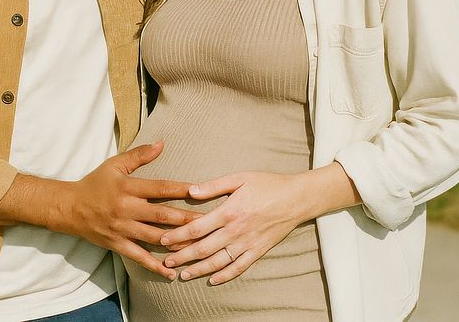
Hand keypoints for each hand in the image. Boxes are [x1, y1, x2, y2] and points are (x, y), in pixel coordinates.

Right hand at [52, 141, 199, 279]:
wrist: (69, 207)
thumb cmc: (95, 183)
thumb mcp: (115, 165)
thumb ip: (139, 155)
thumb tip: (161, 143)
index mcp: (128, 187)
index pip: (159, 187)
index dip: (180, 189)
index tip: (200, 191)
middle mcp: (126, 208)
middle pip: (161, 214)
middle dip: (186, 219)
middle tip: (209, 222)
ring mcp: (122, 228)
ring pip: (154, 237)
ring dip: (176, 242)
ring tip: (198, 246)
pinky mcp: (117, 244)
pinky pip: (139, 257)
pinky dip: (155, 266)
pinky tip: (171, 272)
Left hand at [159, 170, 311, 284]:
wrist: (296, 198)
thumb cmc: (267, 184)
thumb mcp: (239, 178)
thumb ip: (213, 186)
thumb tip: (191, 191)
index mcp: (229, 211)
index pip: (196, 228)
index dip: (178, 236)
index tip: (162, 240)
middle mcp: (236, 231)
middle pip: (203, 248)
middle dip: (182, 256)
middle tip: (166, 262)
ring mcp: (247, 243)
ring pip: (218, 262)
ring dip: (199, 269)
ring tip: (183, 274)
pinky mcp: (258, 251)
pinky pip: (239, 267)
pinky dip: (225, 275)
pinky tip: (212, 280)